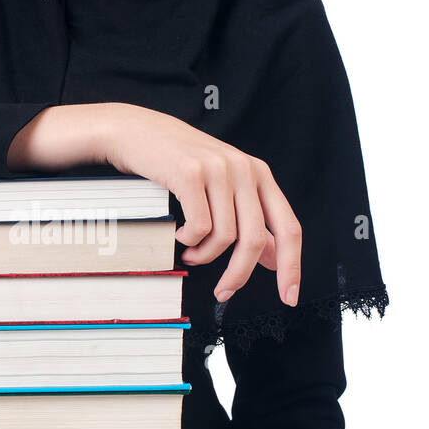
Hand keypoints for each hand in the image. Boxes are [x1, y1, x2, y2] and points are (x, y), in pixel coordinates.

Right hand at [6, 102, 300, 306]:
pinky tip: (180, 235)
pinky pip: (199, 227)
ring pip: (225, 237)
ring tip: (191, 253)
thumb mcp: (223, 187)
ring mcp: (218, 170)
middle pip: (255, 239)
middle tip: (223, 292)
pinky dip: (189, 240)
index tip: (289, 296)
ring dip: (205, 256)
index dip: (292, 266)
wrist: (137, 132)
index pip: (288, 227)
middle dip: (239, 274)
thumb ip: (250, 218)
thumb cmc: (178, 162)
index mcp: (259, 174)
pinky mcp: (190, 174)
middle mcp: (244, 169)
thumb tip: (273, 259)